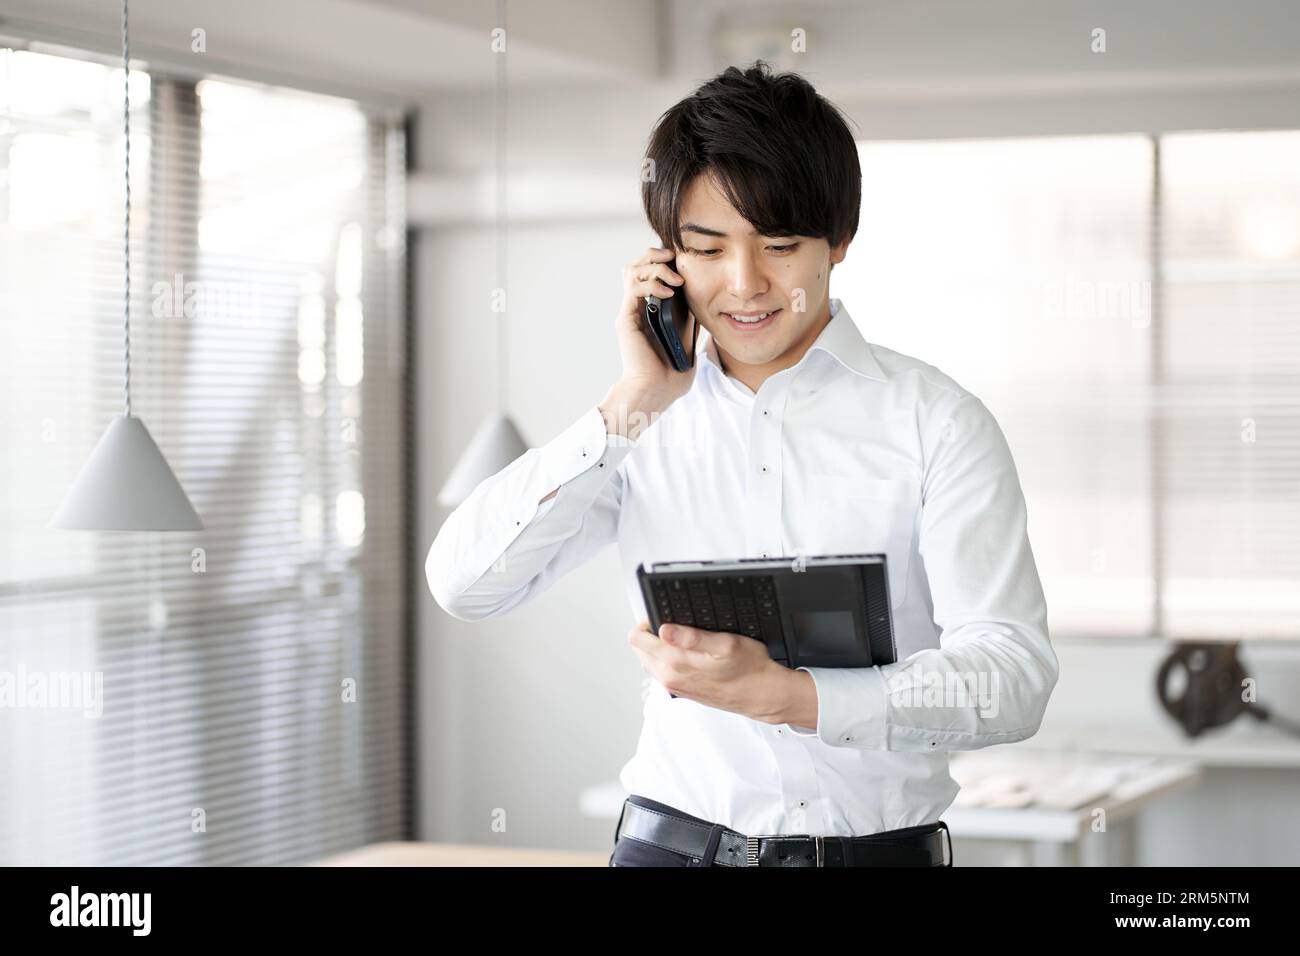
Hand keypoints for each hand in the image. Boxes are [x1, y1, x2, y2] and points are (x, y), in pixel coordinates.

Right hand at [611, 247, 697, 411]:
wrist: (655, 393)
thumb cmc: (670, 377)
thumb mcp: (688, 344)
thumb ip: (691, 325)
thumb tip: (704, 309)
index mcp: (649, 312)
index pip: (649, 274)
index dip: (662, 261)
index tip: (683, 262)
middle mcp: (636, 308)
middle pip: (636, 265)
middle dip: (654, 254)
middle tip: (673, 257)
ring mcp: (630, 312)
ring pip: (632, 270)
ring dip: (654, 266)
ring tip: (674, 277)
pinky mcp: (627, 319)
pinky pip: (634, 289)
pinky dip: (651, 284)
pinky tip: (667, 293)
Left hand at [626, 619, 789, 721]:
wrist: (761, 694)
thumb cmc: (748, 669)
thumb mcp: (725, 643)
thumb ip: (691, 636)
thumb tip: (664, 629)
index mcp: (675, 663)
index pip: (638, 639)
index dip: (648, 621)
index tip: (663, 615)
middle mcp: (670, 677)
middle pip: (640, 649)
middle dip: (651, 633)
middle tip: (676, 625)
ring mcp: (675, 686)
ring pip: (650, 660)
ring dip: (659, 646)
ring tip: (682, 637)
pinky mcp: (681, 690)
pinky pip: (662, 671)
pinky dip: (667, 659)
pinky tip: (688, 653)